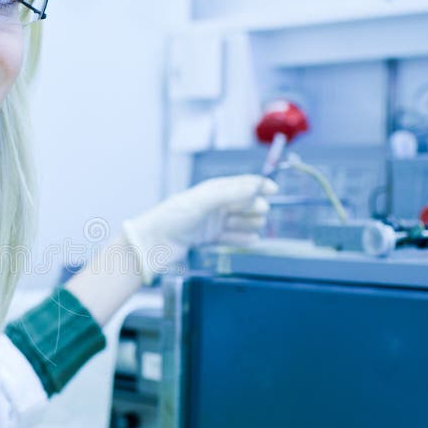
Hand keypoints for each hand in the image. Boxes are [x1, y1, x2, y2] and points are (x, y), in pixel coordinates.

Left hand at [122, 174, 277, 283]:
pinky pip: (231, 237)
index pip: (239, 184)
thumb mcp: (202, 202)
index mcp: (210, 190)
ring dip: (249, 222)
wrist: (153, 242)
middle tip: (261, 212)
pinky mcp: (208, 239)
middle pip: (242, 203)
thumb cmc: (173, 216)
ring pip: (239, 221)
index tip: (273, 189)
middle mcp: (212, 205)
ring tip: (256, 226)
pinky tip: (253, 239)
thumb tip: (254, 187)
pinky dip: (242, 238)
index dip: (257, 185)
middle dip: (254, 206)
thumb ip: (229, 195)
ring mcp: (211, 222)